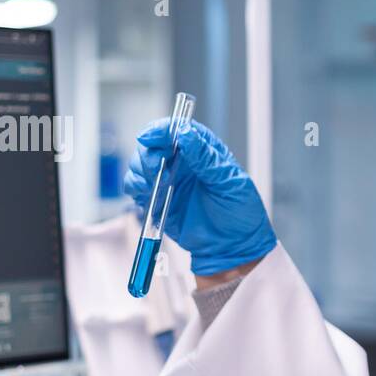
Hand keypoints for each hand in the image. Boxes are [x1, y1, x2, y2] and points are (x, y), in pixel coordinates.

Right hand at [124, 118, 276, 275]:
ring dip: (141, 169)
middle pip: (152, 143)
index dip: (163, 129)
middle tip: (158, 166)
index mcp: (203, 151)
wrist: (234, 247)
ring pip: (140, 163)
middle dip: (149, 151)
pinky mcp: (157, 199)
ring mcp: (168, 180)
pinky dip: (135, 186)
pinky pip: (136, 187)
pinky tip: (147, 192)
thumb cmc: (240, 213)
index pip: (178, 129)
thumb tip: (186, 133)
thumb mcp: (229, 182)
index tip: (153, 135)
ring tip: (157, 183)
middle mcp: (182, 162)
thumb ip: (206, 158)